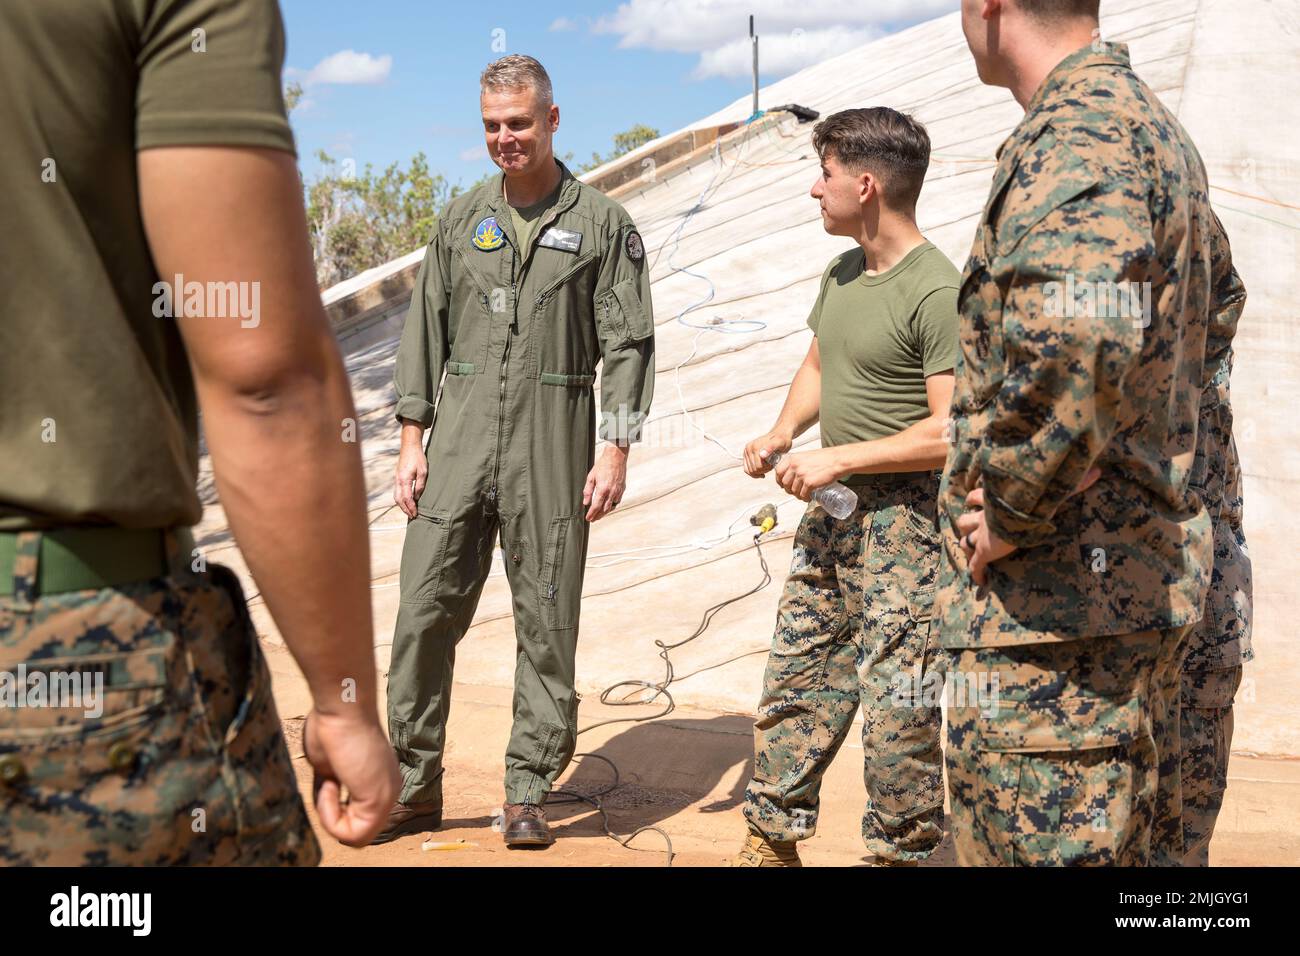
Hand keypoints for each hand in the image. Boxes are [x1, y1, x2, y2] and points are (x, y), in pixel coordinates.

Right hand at [303, 708, 400, 846]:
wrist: (342, 706)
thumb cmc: (332, 725)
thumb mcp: (328, 766)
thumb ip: (332, 790)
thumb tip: (325, 807)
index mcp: (380, 781)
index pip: (359, 819)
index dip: (334, 810)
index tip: (326, 782)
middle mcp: (389, 790)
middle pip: (358, 831)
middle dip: (332, 816)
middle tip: (326, 786)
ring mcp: (387, 796)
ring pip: (356, 838)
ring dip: (331, 817)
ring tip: (328, 785)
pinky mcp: (379, 800)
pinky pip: (353, 834)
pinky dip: (332, 818)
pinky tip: (330, 787)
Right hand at [393, 434, 426, 518]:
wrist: (409, 446)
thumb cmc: (418, 458)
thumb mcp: (423, 471)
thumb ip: (420, 485)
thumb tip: (417, 497)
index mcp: (404, 480)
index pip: (407, 498)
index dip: (411, 507)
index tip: (416, 514)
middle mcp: (398, 481)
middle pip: (399, 500)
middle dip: (405, 509)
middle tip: (412, 516)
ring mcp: (396, 479)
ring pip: (396, 496)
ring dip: (402, 505)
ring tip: (409, 511)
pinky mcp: (397, 477)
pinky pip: (397, 492)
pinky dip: (401, 499)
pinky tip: (406, 502)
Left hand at [583, 444, 627, 520]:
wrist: (616, 458)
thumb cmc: (603, 465)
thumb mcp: (591, 477)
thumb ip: (588, 491)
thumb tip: (585, 502)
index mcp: (603, 489)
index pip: (596, 507)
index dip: (591, 514)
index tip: (588, 518)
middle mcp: (611, 492)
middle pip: (604, 510)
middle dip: (598, 516)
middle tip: (593, 519)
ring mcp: (618, 491)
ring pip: (611, 507)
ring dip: (605, 512)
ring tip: (599, 515)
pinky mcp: (622, 489)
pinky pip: (616, 501)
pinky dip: (611, 506)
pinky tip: (608, 506)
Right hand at [743, 428, 792, 477]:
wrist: (780, 434)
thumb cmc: (782, 440)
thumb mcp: (780, 443)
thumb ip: (771, 447)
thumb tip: (761, 455)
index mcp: (755, 447)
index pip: (758, 467)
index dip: (767, 468)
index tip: (774, 463)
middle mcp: (748, 448)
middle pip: (754, 470)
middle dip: (764, 470)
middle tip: (772, 464)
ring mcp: (746, 451)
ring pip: (750, 471)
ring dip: (760, 471)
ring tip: (768, 465)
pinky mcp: (746, 454)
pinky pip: (746, 469)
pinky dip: (754, 472)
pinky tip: (763, 470)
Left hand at [774, 447, 843, 501]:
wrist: (838, 460)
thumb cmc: (825, 458)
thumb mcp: (805, 456)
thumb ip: (797, 463)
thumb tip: (792, 473)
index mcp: (792, 458)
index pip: (778, 472)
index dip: (780, 480)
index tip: (783, 484)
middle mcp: (794, 466)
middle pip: (784, 483)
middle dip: (789, 489)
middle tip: (795, 491)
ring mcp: (801, 475)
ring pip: (793, 490)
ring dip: (798, 495)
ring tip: (804, 494)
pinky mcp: (809, 483)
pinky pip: (803, 494)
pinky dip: (805, 498)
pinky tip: (809, 497)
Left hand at [956, 467, 1101, 586]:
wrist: (1012, 517)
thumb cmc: (1029, 501)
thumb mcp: (1049, 489)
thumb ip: (1072, 482)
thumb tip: (1098, 471)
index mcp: (992, 501)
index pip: (977, 496)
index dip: (975, 497)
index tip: (975, 497)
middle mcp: (983, 519)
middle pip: (965, 519)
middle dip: (967, 522)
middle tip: (971, 526)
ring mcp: (981, 537)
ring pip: (964, 539)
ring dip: (966, 544)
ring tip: (972, 550)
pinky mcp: (983, 553)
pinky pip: (975, 566)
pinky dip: (976, 574)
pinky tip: (981, 581)